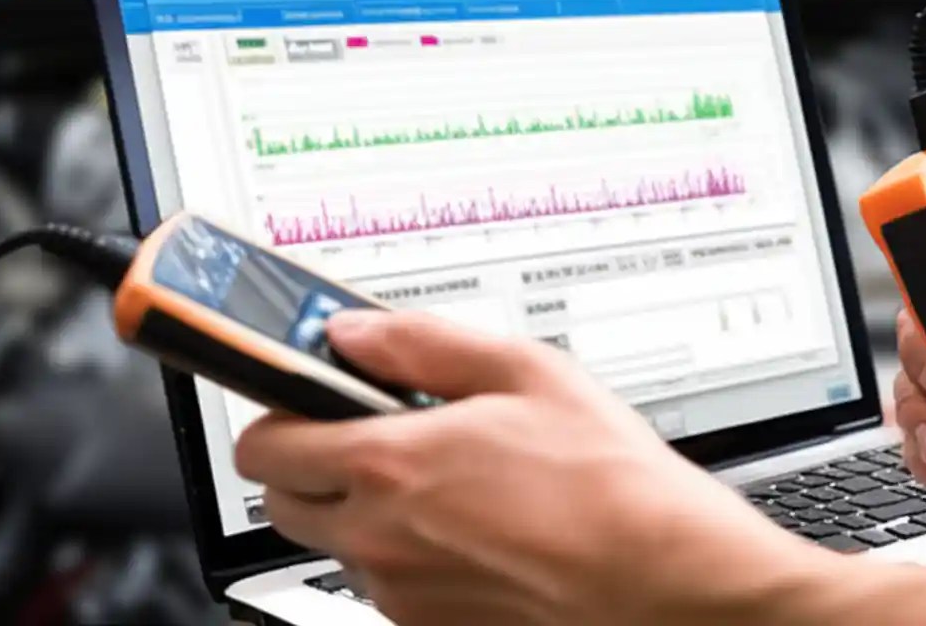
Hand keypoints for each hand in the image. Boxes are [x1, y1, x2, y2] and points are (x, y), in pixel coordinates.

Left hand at [234, 311, 818, 625]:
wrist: (662, 576)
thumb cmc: (607, 480)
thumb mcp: (524, 371)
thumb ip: (420, 343)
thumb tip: (354, 332)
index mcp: (388, 465)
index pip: (263, 442)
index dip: (282, 410)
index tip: (307, 395)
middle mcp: (378, 538)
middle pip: (282, 501)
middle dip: (313, 461)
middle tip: (375, 435)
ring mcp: (402, 593)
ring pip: (338, 544)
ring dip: (367, 509)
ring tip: (450, 481)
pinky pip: (386, 585)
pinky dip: (410, 554)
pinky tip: (474, 527)